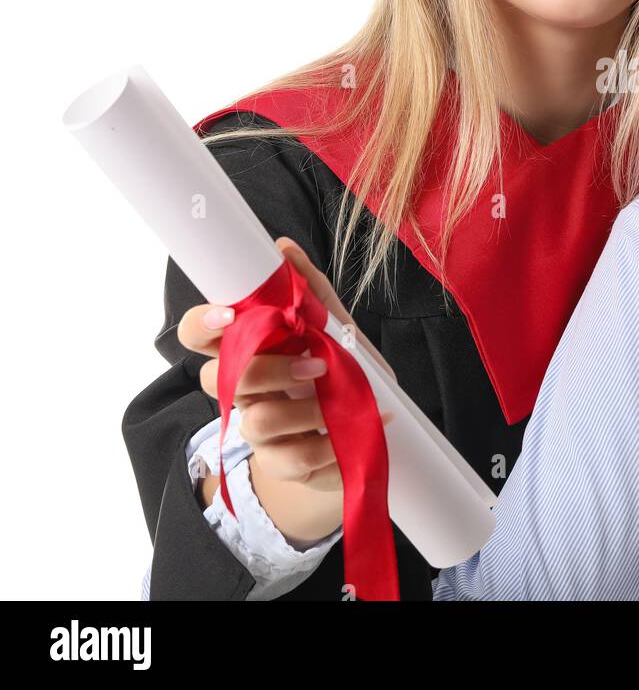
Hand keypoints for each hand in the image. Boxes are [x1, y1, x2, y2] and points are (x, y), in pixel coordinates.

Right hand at [177, 236, 395, 494]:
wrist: (368, 425)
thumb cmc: (341, 367)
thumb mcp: (335, 325)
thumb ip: (309, 289)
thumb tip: (282, 247)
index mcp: (247, 348)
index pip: (198, 333)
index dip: (203, 324)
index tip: (230, 316)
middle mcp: (242, 389)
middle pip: (218, 379)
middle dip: (268, 369)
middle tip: (317, 363)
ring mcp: (256, 427)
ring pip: (255, 422)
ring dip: (305, 409)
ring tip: (339, 401)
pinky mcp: (280, 463)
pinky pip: (292, 459)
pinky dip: (329, 444)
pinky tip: (348, 431)